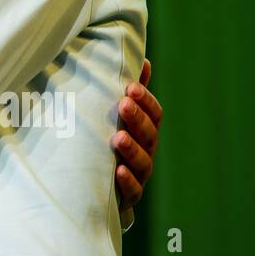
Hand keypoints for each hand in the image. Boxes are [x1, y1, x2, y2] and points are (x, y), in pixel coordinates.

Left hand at [113, 58, 161, 211]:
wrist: (100, 187)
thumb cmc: (110, 140)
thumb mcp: (118, 115)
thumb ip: (132, 92)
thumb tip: (143, 59)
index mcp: (145, 130)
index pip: (154, 114)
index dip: (146, 101)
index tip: (131, 87)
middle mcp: (146, 151)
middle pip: (149, 135)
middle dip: (137, 119)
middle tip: (124, 104)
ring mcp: (139, 174)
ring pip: (143, 161)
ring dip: (131, 148)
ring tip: (118, 137)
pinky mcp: (127, 196)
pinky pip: (132, 190)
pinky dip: (127, 181)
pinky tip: (118, 171)